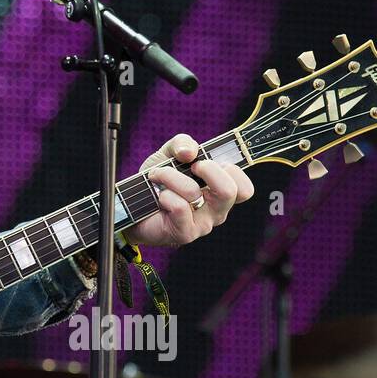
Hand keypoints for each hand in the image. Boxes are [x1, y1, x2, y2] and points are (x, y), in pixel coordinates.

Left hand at [124, 134, 253, 246]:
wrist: (132, 206)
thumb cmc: (158, 181)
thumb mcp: (169, 154)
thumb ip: (183, 143)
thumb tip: (190, 152)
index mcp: (220, 192)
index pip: (244, 187)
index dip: (230, 170)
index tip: (205, 161)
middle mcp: (217, 210)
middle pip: (230, 191)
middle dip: (207, 170)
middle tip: (190, 166)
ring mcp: (203, 224)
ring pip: (194, 193)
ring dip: (170, 176)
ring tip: (157, 176)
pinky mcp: (186, 233)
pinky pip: (179, 207)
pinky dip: (164, 195)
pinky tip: (158, 197)